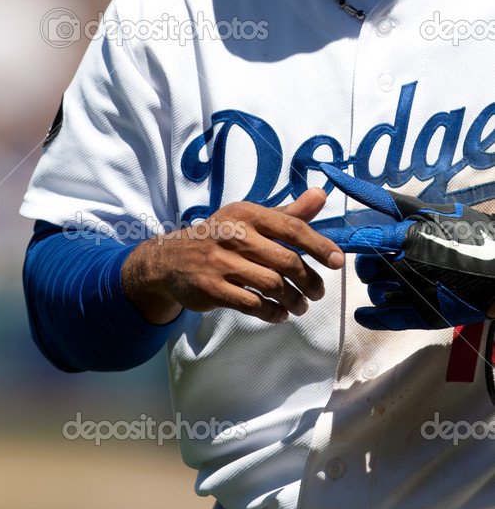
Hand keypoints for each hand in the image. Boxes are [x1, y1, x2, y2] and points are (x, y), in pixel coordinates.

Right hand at [121, 189, 344, 325]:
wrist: (171, 258)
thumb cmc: (221, 236)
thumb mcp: (250, 219)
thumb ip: (287, 212)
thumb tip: (321, 194)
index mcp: (246, 214)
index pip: (291, 227)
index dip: (318, 245)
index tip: (337, 261)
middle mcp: (233, 234)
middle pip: (285, 260)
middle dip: (309, 280)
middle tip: (318, 292)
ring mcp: (220, 262)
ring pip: (272, 284)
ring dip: (294, 299)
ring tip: (301, 306)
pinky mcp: (211, 288)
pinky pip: (252, 304)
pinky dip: (272, 312)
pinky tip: (280, 314)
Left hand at [318, 163, 494, 329]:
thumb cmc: (465, 231)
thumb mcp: (427, 210)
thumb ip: (383, 200)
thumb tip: (342, 180)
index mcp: (408, 237)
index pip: (361, 240)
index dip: (339, 240)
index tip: (320, 238)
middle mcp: (409, 267)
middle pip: (366, 268)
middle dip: (369, 262)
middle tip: (385, 257)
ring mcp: (417, 293)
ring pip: (376, 291)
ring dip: (379, 284)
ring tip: (397, 276)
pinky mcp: (426, 315)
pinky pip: (386, 318)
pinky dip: (372, 315)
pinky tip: (364, 312)